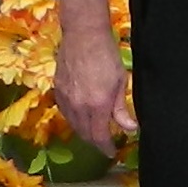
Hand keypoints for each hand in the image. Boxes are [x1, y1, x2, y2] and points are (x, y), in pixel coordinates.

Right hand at [54, 18, 134, 149]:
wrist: (83, 34)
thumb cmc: (106, 55)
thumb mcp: (120, 82)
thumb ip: (121, 109)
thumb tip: (130, 129)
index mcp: (97, 105)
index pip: (99, 137)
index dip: (106, 148)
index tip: (112, 152)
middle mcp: (79, 106)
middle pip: (85, 134)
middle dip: (96, 141)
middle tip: (105, 141)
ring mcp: (65, 98)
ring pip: (73, 125)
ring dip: (84, 131)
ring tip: (94, 129)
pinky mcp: (57, 90)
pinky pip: (65, 112)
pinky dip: (73, 118)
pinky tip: (81, 114)